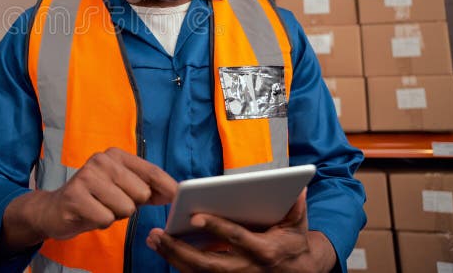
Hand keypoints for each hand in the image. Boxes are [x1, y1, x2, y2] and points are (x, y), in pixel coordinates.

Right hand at [0, 147, 176, 251]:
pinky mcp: (75, 196)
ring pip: (125, 208)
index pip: (151, 171)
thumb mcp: (123, 189)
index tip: (178, 197)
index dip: (167, 187)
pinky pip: (106, 219)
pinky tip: (89, 214)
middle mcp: (101, 160)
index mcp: (115, 155)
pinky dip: (101, 222)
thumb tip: (174, 192)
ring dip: (115, 215)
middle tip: (112, 203)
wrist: (54, 210)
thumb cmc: (94, 199)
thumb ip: (147, 189)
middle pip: (141, 193)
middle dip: (132, 206)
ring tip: (100, 208)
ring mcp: (86, 176)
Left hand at [146, 190, 336, 272]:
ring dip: (174, 257)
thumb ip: (295, 207)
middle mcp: (247, 269)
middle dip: (181, 251)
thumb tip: (296, 189)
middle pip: (208, 264)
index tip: (194, 217)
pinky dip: (180, 264)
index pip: (236, 238)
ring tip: (154, 239)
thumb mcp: (297, 224)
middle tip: (158, 234)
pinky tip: (164, 248)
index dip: (216, 228)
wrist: (298, 272)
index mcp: (264, 250)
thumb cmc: (292, 241)